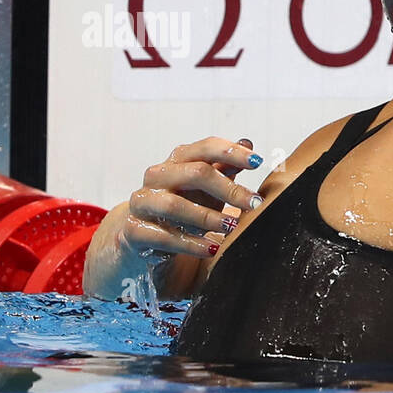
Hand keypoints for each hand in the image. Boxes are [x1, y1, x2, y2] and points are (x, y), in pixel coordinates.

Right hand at [120, 136, 264, 260]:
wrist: (145, 238)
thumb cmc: (184, 207)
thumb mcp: (208, 188)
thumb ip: (225, 168)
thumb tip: (248, 144)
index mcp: (177, 161)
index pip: (205, 148)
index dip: (232, 152)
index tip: (258, 162)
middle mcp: (157, 176)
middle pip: (195, 173)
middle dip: (228, 189)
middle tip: (253, 204)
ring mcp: (142, 202)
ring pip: (174, 205)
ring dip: (208, 217)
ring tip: (231, 227)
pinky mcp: (134, 230)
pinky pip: (163, 236)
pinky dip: (191, 244)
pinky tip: (212, 248)